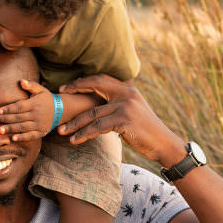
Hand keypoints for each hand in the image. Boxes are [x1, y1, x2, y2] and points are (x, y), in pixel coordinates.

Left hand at [0, 79, 54, 140]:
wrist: (61, 110)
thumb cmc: (47, 99)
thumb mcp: (41, 90)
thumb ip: (31, 85)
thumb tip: (21, 81)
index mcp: (34, 104)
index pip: (19, 107)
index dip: (8, 109)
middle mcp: (36, 114)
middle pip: (18, 117)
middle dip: (6, 119)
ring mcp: (39, 124)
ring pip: (23, 127)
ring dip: (10, 129)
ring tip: (0, 130)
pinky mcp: (41, 132)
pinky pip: (30, 136)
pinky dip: (22, 137)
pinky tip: (13, 138)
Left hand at [57, 74, 184, 164]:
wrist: (163, 143)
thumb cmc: (145, 130)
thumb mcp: (132, 111)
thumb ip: (117, 104)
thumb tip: (96, 106)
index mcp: (127, 89)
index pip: (100, 79)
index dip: (81, 82)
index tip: (66, 88)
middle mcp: (126, 93)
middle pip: (94, 87)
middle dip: (74, 92)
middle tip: (59, 103)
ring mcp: (125, 106)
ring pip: (92, 113)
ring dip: (75, 123)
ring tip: (61, 131)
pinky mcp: (124, 120)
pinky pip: (98, 127)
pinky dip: (84, 134)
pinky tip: (75, 140)